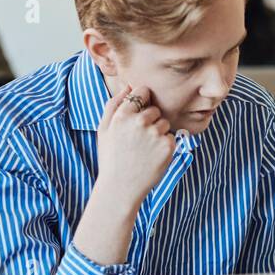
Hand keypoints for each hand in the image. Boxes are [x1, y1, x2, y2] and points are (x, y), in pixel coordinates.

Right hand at [94, 84, 175, 210]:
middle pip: (155, 109)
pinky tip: (152, 156)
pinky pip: (171, 137)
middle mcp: (140, 121)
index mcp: (123, 114)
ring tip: (144, 149)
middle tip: (138, 140)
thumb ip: (114, 104)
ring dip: (158, 133)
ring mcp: (156, 133)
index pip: (142, 91)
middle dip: (150, 120)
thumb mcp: (103, 129)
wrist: (121, 187)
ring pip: (164, 123)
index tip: (138, 115)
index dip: (142, 102)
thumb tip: (128, 86)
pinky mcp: (168, 146)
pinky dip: (165, 145)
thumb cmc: (111, 157)